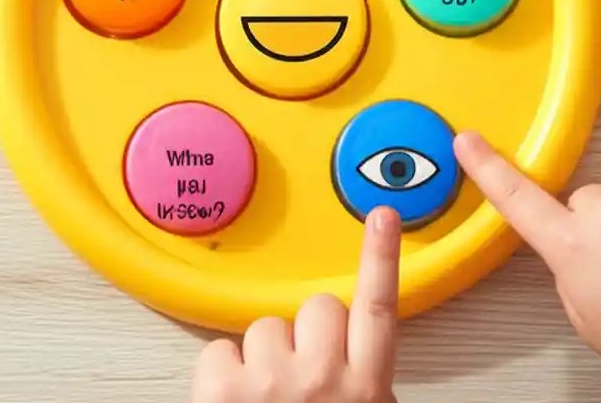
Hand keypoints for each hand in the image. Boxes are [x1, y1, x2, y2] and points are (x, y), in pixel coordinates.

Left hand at [191, 206, 401, 402]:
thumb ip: (364, 382)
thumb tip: (360, 356)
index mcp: (365, 390)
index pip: (378, 309)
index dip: (381, 258)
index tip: (382, 216)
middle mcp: (322, 379)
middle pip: (318, 308)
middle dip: (307, 332)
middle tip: (298, 378)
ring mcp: (270, 382)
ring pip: (265, 328)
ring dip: (262, 358)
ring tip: (263, 399)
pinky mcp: (223, 390)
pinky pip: (218, 351)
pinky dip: (221, 375)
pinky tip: (233, 402)